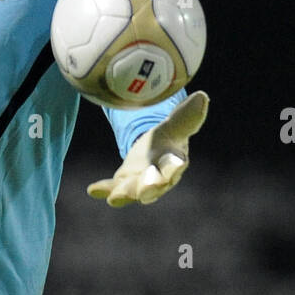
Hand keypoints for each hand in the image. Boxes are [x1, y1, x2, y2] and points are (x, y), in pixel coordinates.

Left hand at [86, 90, 208, 206]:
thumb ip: (186, 116)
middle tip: (146, 192)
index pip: (174, 166)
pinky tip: (92, 190)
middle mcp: (157, 179)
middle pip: (154, 186)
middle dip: (149, 188)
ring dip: (123, 194)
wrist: (154, 153)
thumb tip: (202, 97)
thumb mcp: (175, 126)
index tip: (177, 164)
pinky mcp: (121, 184)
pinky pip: (111, 188)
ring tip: (114, 197)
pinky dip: (103, 190)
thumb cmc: (168, 140)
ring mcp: (138, 184)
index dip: (175, 166)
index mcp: (172, 164)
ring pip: (131, 192)